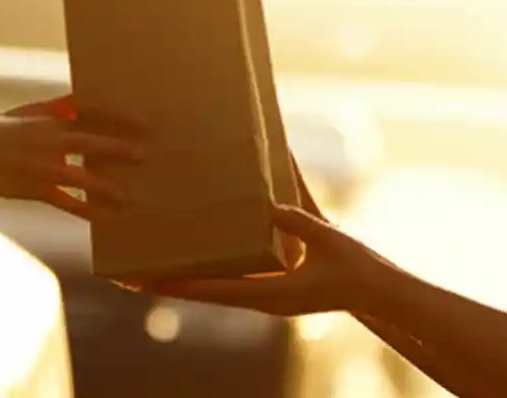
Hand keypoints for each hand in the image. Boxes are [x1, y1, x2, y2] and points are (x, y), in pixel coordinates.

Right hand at [0, 95, 142, 218]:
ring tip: (130, 199)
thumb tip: (80, 99)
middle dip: (119, 150)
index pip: (89, 113)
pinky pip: (67, 202)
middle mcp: (49, 140)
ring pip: (83, 178)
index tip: (142, 121)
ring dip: (109, 189)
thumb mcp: (25, 112)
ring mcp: (43, 166)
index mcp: (48, 118)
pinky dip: (88, 210)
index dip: (117, 117)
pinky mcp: (35, 188)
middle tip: (145, 156)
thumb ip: (55, 107)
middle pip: (91, 143)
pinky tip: (106, 217)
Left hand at [140, 152, 384, 315]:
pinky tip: (193, 262)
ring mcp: (265, 297)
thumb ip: (300, 223)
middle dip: (166, 285)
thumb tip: (271, 207)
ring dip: (182, 282)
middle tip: (129, 275)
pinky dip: (206, 275)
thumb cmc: (357, 268)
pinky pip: (231, 283)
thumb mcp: (329, 240)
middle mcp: (262, 299)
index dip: (178, 285)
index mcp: (272, 294)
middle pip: (203, 294)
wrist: (378, 292)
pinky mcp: (272, 289)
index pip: (215, 291)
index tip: (146, 280)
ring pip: (213, 290)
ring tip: (149, 268)